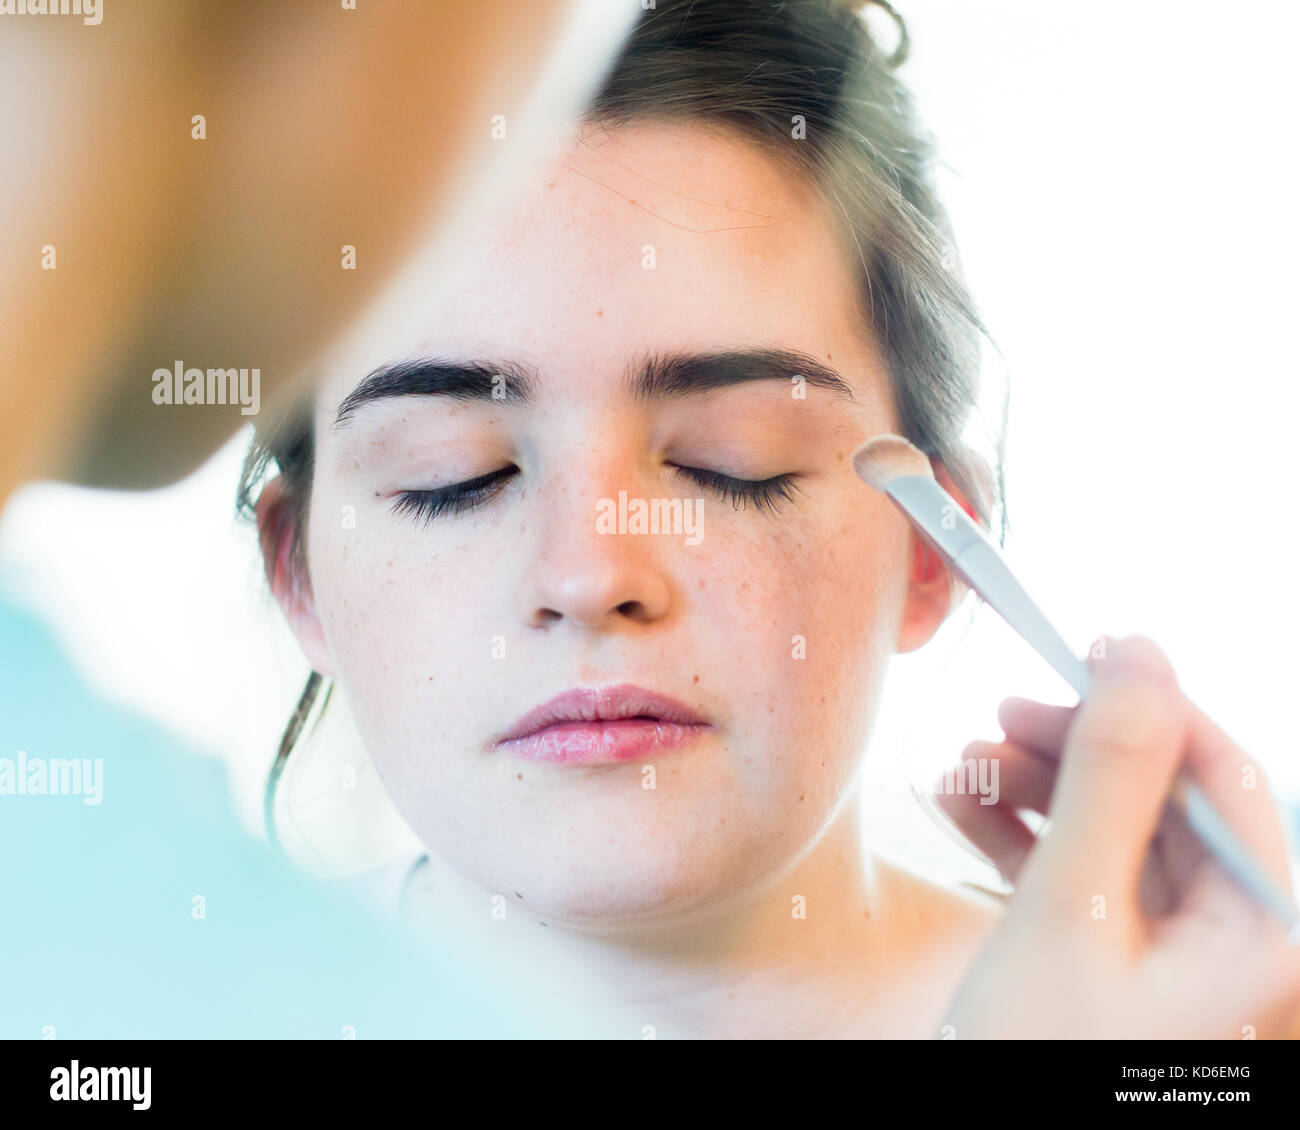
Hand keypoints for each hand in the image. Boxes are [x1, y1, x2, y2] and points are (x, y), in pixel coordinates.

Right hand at [938, 635, 1299, 1037]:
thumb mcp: (1068, 909)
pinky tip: (966, 808)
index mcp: (1264, 934)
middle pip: (1164, 804)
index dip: (1152, 703)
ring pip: (1117, 838)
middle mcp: (1238, 947)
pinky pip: (1086, 882)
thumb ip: (1109, 778)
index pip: (1223, 777)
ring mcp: (1179, 964)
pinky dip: (1026, 841)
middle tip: (1002, 716)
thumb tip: (1139, 658)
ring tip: (965, 767)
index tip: (1083, 649)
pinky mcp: (1124, 973)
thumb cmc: (1037, 1058)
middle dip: (1077, 752)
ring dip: (1039, 792)